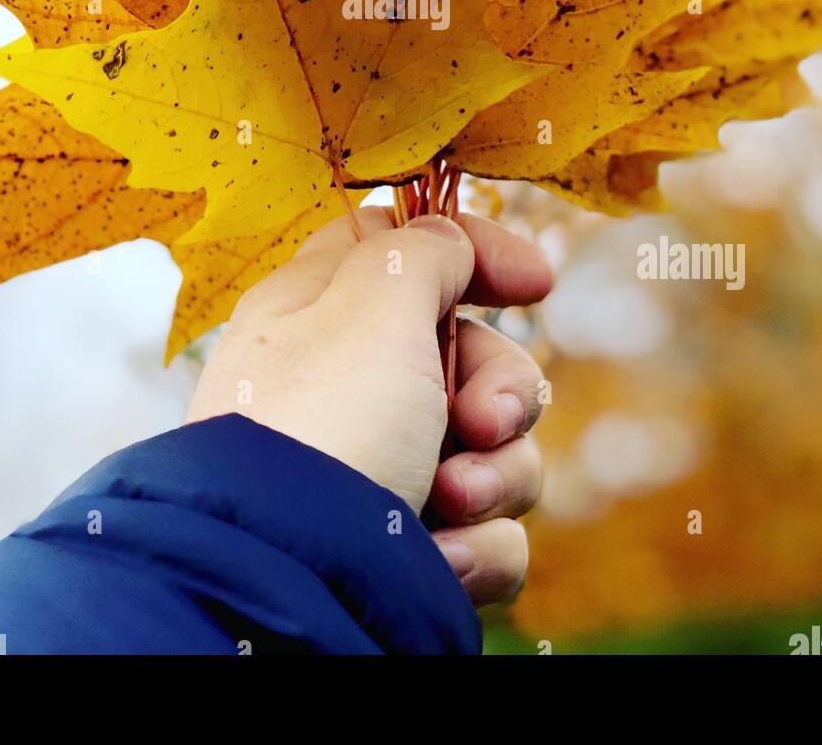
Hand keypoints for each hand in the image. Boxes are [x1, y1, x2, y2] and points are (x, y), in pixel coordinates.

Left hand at [185, 207, 552, 605]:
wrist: (288, 582)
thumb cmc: (326, 426)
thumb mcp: (373, 307)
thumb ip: (419, 254)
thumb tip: (442, 238)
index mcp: (320, 312)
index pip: (401, 250)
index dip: (474, 256)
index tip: (533, 283)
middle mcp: (348, 387)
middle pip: (469, 358)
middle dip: (501, 389)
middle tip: (483, 421)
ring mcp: (378, 469)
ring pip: (490, 449)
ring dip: (493, 475)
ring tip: (451, 499)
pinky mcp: (406, 548)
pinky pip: (484, 532)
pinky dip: (475, 546)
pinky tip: (441, 556)